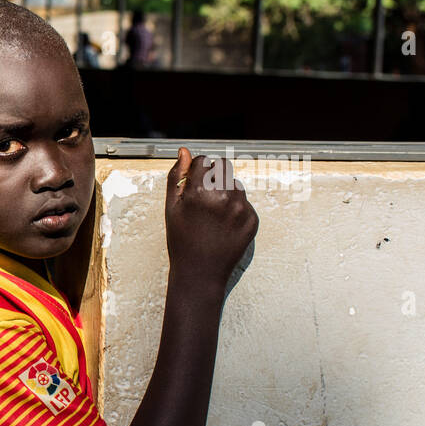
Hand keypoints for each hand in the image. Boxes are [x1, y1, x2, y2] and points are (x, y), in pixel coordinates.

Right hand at [165, 147, 258, 290]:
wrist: (200, 274)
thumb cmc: (181, 241)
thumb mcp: (171, 209)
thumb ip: (176, 177)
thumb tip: (184, 151)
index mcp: (199, 192)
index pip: (204, 161)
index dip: (196, 172)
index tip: (192, 187)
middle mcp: (222, 197)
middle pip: (223, 166)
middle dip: (213, 176)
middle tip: (204, 198)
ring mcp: (240, 208)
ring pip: (235, 184)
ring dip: (225, 192)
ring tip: (213, 217)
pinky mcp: (253, 219)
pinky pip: (245, 202)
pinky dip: (235, 210)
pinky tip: (224, 227)